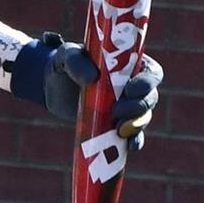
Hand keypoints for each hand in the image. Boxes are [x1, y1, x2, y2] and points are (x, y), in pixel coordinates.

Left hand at [9, 32, 160, 146]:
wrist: (51, 87)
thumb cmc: (64, 65)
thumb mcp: (66, 56)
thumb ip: (76, 61)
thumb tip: (91, 78)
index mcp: (131, 66)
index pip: (152, 73)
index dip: (147, 82)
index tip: (130, 90)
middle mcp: (134, 87)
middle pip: (149, 98)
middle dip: (139, 106)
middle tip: (117, 110)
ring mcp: (127, 108)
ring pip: (143, 119)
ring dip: (135, 125)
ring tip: (117, 129)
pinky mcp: (116, 126)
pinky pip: (131, 137)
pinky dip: (133, 142)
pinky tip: (129, 147)